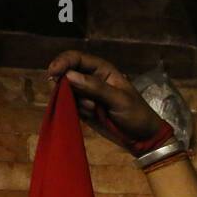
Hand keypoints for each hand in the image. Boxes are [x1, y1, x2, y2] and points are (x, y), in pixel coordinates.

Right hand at [45, 50, 163, 148]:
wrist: (143, 137)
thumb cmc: (136, 115)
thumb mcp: (119, 100)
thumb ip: (95, 87)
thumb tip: (69, 75)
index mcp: (102, 70)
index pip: (76, 58)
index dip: (62, 63)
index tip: (53, 73)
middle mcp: (91, 78)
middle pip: (66, 74)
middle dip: (64, 85)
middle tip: (68, 96)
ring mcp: (86, 94)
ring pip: (66, 91)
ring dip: (75, 101)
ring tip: (93, 110)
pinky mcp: (84, 109)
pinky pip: (70, 106)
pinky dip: (76, 111)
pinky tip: (91, 116)